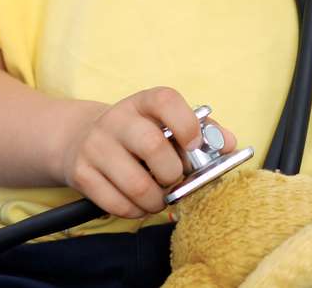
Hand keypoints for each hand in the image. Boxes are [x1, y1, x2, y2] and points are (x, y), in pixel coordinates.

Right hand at [56, 87, 236, 219]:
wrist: (81, 138)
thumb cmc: (139, 133)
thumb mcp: (165, 122)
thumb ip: (202, 130)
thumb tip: (230, 144)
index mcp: (144, 102)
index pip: (166, 100)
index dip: (187, 124)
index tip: (195, 145)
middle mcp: (117, 119)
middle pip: (152, 146)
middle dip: (173, 172)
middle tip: (175, 180)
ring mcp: (95, 146)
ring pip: (136, 183)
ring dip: (156, 200)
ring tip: (159, 198)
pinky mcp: (81, 173)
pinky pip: (116, 203)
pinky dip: (135, 211)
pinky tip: (139, 204)